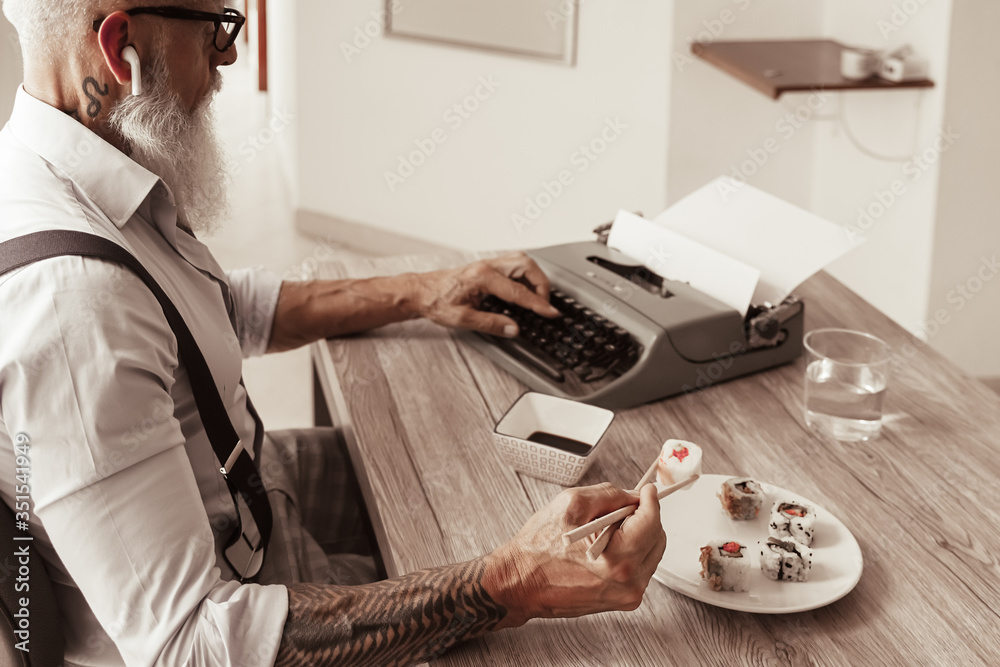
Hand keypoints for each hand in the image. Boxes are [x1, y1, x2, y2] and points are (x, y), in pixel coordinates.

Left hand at [413, 252, 559, 336]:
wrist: (420, 292)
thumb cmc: (436, 302)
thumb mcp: (462, 319)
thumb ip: (490, 324)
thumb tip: (512, 329)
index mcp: (482, 277)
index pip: (519, 291)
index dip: (538, 304)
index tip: (551, 312)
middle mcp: (487, 266)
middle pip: (526, 265)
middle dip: (541, 284)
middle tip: (544, 305)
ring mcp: (487, 264)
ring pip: (522, 261)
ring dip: (534, 277)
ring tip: (537, 298)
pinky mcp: (486, 267)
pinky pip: (513, 265)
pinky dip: (525, 276)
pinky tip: (524, 290)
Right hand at [485, 483, 665, 627]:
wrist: (521, 582)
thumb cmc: (539, 548)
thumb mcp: (572, 504)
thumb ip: (610, 495)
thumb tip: (635, 495)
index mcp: (618, 558)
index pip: (651, 521)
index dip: (650, 499)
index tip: (647, 489)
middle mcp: (628, 581)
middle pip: (657, 537)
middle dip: (644, 516)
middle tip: (621, 507)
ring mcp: (628, 594)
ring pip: (651, 552)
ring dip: (637, 534)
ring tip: (606, 529)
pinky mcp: (624, 600)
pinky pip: (640, 567)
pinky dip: (631, 551)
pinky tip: (606, 545)